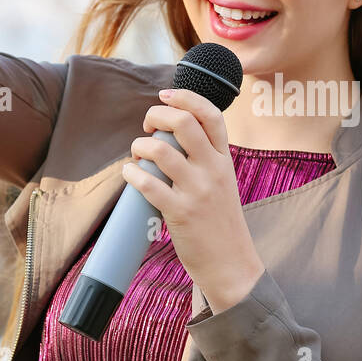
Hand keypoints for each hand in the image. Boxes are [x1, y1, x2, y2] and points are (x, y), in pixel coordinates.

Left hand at [121, 88, 264, 312]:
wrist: (231, 264)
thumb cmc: (221, 223)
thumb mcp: (223, 184)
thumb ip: (206, 159)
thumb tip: (172, 135)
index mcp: (225, 160)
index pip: (211, 115)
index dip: (186, 97)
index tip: (165, 96)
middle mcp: (214, 170)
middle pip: (184, 123)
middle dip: (156, 116)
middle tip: (147, 127)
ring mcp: (198, 191)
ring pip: (161, 151)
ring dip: (139, 147)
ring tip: (137, 156)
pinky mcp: (180, 213)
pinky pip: (149, 184)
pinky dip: (132, 174)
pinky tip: (130, 174)